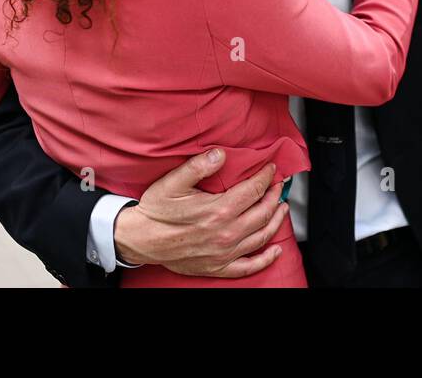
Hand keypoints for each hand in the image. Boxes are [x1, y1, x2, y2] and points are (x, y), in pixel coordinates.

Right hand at [114, 149, 288, 277]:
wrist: (140, 240)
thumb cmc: (155, 211)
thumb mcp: (172, 182)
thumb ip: (198, 166)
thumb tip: (220, 154)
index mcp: (218, 210)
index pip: (253, 190)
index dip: (266, 177)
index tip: (271, 168)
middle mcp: (226, 233)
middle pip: (263, 212)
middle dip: (274, 196)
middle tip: (278, 185)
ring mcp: (224, 253)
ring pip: (262, 236)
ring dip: (276, 221)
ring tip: (282, 208)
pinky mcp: (218, 267)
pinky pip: (249, 266)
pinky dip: (266, 259)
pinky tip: (275, 252)